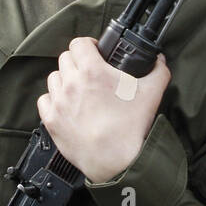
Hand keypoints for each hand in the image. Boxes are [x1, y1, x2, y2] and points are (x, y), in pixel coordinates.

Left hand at [36, 37, 171, 184]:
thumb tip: (160, 61)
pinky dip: (54, 100)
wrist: (117, 162)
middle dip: (78, 62)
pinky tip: (67, 106)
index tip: (95, 52)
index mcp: (92, 71)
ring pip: (54, 78)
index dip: (88, 45)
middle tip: (90, 72)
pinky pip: (45, 100)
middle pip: (65, 58)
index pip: (79, 43)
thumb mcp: (152, 94)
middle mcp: (71, 83)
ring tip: (78, 89)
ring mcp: (59, 102)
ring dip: (65, 79)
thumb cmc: (130, 128)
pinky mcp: (51, 120)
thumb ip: (158, 71)